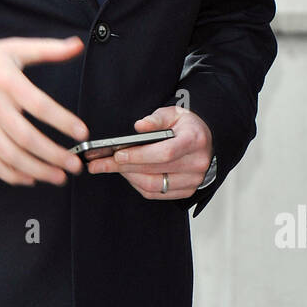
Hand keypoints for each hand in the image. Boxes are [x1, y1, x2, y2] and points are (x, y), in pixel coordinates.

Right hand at [0, 35, 88, 186]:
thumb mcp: (14, 49)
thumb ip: (48, 49)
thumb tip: (77, 45)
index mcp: (6, 82)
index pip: (39, 105)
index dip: (62, 120)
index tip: (82, 132)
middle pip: (26, 137)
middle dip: (53, 155)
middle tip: (75, 165)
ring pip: (11, 155)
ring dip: (37, 170)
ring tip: (59, 176)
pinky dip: (12, 175)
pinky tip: (31, 178)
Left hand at [86, 105, 212, 200]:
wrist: (207, 142)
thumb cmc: (189, 127)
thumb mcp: (175, 113)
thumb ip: (156, 118)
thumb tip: (140, 126)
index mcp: (194, 141)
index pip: (164, 153)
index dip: (138, 156)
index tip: (117, 155)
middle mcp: (196, 163)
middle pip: (154, 170)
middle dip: (123, 167)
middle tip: (99, 163)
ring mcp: (192, 180)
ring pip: (153, 185)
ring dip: (128, 177)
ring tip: (109, 167)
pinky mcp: (186, 191)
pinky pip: (157, 193)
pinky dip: (138, 185)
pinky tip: (126, 174)